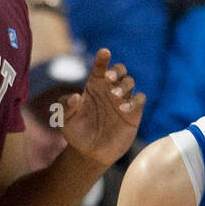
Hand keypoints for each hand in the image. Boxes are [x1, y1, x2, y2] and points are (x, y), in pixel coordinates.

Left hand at [57, 49, 144, 166]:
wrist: (89, 153)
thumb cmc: (76, 132)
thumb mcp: (64, 119)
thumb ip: (66, 106)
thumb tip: (76, 97)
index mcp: (95, 85)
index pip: (101, 66)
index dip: (103, 58)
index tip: (104, 53)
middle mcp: (110, 89)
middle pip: (120, 70)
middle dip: (116, 70)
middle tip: (108, 78)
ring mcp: (123, 100)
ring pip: (130, 82)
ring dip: (124, 85)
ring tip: (114, 96)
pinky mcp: (133, 113)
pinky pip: (140, 99)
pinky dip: (134, 101)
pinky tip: (123, 108)